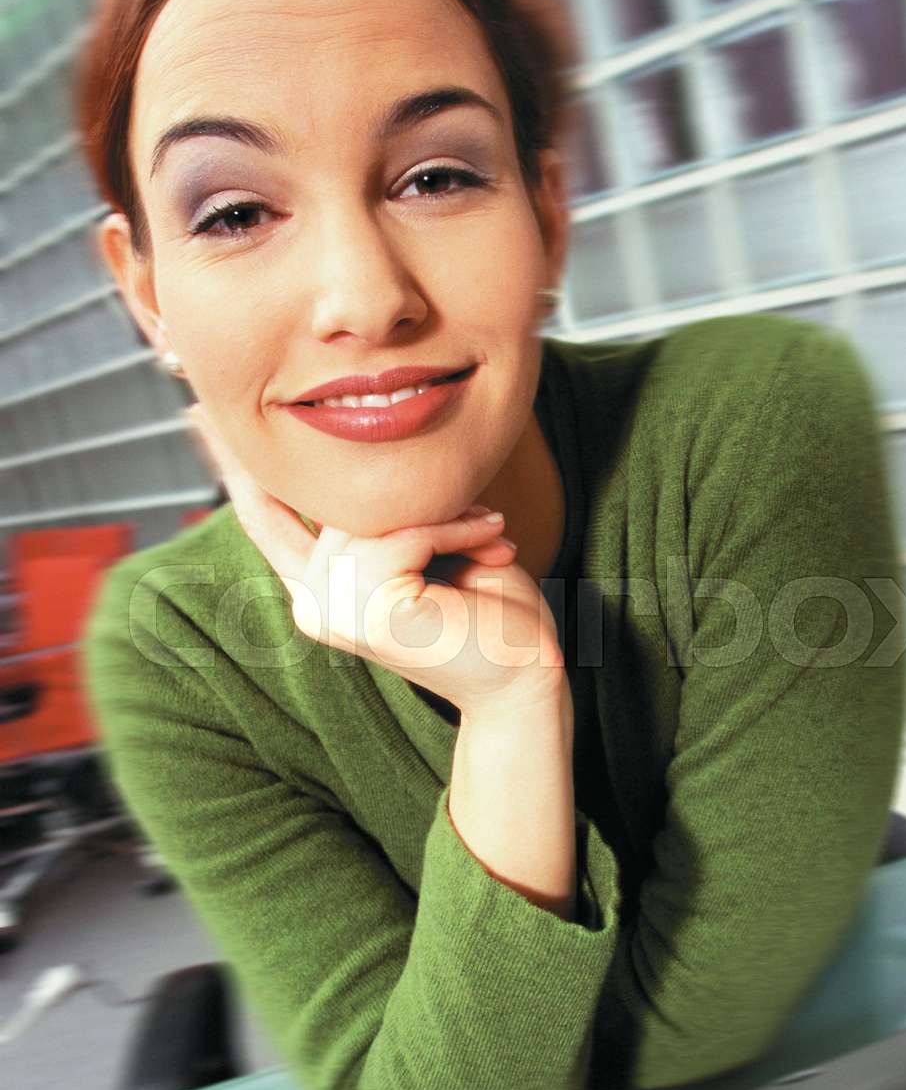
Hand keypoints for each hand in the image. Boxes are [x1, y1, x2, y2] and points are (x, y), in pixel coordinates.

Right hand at [186, 405, 566, 719]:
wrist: (524, 676)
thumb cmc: (487, 610)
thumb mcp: (425, 545)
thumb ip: (380, 513)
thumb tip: (352, 445)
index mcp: (315, 588)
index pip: (263, 514)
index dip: (231, 464)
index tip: (197, 414)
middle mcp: (311, 601)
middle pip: (328, 501)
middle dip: (407, 490)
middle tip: (482, 519)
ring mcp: (332, 610)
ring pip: (370, 515)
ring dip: (442, 515)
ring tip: (490, 534)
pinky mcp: (367, 613)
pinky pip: (405, 534)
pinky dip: (455, 531)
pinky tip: (494, 543)